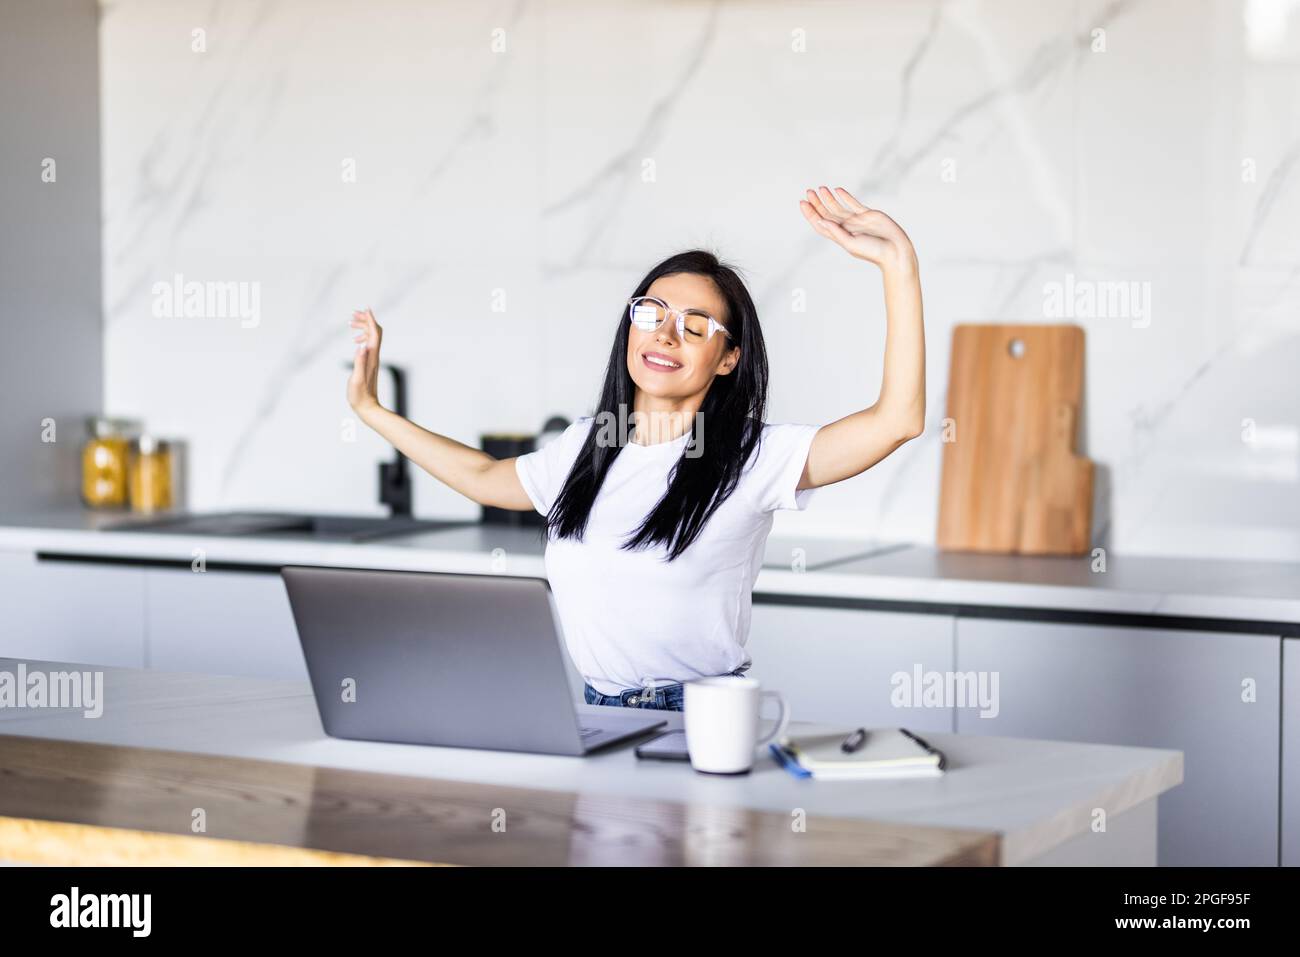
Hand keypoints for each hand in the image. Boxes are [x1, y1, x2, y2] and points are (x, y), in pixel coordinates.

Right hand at [347, 308, 382, 414]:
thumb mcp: (357, 379)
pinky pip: (368, 345)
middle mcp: (374, 356)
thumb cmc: (360, 396)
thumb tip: (361, 346)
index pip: (374, 334)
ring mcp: (372, 359)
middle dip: (366, 320)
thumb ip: (359, 362)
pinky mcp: (369, 363)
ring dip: (363, 327)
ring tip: (350, 323)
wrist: (368, 407)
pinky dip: (362, 337)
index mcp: (371, 357)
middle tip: (352, 315)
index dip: (371, 320)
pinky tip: (355, 340)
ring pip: (372, 337)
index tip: (366, 308)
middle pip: (375, 332)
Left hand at [799, 186, 916, 272]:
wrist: (895, 251)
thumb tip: (821, 222)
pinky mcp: (869, 214)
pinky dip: (846, 196)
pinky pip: (854, 203)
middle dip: (817, 203)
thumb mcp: (851, 244)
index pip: (821, 223)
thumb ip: (837, 233)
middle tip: (808, 192)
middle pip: (827, 213)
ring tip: (821, 188)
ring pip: (839, 207)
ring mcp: (857, 221)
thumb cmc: (873, 252)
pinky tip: (838, 190)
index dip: (811, 214)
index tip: (802, 203)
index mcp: (840, 236)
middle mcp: (847, 228)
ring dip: (829, 198)